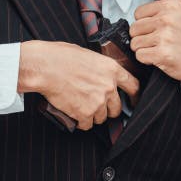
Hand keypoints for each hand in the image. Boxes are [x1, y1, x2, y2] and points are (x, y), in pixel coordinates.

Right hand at [18, 40, 139, 130]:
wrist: (45, 67)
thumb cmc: (61, 57)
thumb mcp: (89, 55)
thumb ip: (101, 68)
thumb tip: (102, 75)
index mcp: (112, 69)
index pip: (133, 86)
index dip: (134, 96)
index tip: (133, 101)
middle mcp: (108, 87)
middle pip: (117, 108)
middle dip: (108, 108)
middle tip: (97, 105)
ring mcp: (98, 101)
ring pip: (102, 118)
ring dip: (93, 115)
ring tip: (81, 105)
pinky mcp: (85, 113)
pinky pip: (87, 125)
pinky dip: (81, 122)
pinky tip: (74, 113)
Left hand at [130, 0, 180, 89]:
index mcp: (170, 5)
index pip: (138, 13)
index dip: (146, 22)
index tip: (159, 26)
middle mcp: (167, 19)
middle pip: (134, 28)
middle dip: (144, 36)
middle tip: (160, 39)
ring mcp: (165, 36)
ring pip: (135, 43)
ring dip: (145, 48)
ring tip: (160, 47)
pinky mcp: (163, 54)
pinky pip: (140, 55)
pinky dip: (147, 59)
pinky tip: (159, 56)